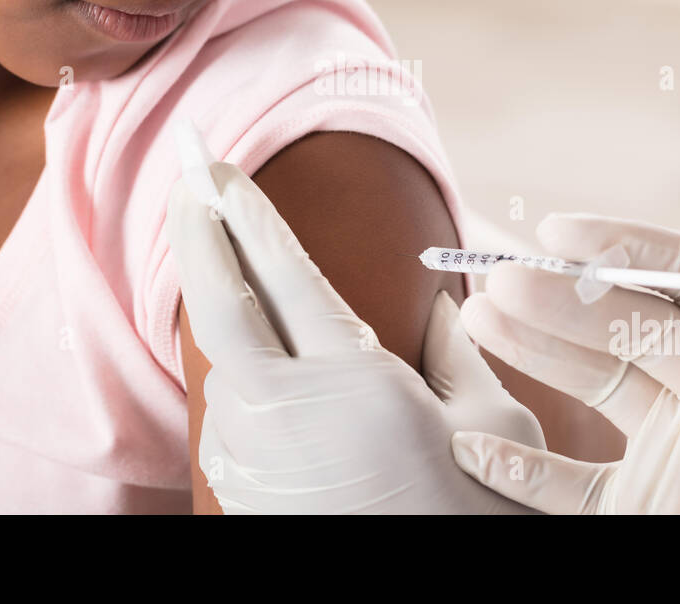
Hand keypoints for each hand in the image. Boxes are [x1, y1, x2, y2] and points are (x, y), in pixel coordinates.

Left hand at [166, 161, 545, 513]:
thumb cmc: (475, 512)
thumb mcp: (492, 428)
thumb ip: (461, 354)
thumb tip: (443, 306)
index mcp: (354, 380)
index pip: (281, 271)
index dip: (248, 211)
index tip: (220, 167)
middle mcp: (284, 412)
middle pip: (217, 300)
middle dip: (199, 226)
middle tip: (188, 173)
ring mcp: (250, 456)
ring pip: (221, 357)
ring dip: (222, 304)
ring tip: (224, 252)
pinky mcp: (240, 489)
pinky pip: (229, 409)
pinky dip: (237, 368)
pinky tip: (253, 351)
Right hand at [451, 214, 679, 512]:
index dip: (617, 247)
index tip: (556, 232)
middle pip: (621, 325)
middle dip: (558, 298)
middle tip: (499, 280)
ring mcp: (675, 448)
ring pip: (590, 387)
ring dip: (531, 354)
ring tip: (477, 318)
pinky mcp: (648, 507)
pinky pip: (573, 489)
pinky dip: (523, 474)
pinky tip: (477, 448)